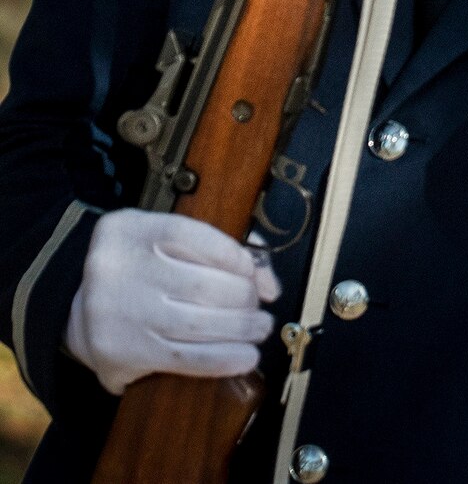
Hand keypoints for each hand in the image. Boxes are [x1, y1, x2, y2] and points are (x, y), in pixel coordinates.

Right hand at [64, 210, 279, 394]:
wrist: (77, 311)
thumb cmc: (141, 271)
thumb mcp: (167, 241)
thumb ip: (221, 247)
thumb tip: (269, 283)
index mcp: (129, 231)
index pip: (197, 238)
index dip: (238, 258)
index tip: (255, 275)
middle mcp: (116, 269)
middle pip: (205, 285)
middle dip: (245, 299)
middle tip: (258, 308)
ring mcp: (117, 313)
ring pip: (200, 323)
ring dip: (243, 330)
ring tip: (258, 329)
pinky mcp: (122, 352)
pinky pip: (186, 358)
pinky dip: (225, 358)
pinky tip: (246, 356)